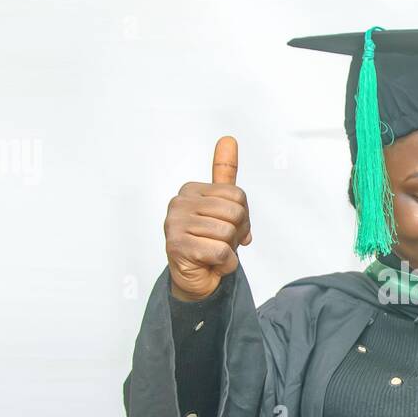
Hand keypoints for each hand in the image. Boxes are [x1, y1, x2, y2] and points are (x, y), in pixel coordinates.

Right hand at [165, 135, 252, 300]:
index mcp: (191, 190)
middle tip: (222, 243)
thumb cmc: (209, 241)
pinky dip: (225, 264)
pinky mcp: (176, 247)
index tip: (230, 228)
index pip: (238, 196)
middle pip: (235, 212)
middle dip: (237, 234)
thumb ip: (224, 174)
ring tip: (214, 253)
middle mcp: (179, 203)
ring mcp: (174, 224)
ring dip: (230, 250)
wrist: (195, 278)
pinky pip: (220, 252)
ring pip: (227, 233)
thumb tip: (228, 139)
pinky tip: (212, 264)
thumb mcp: (222, 207)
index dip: (243, 218)